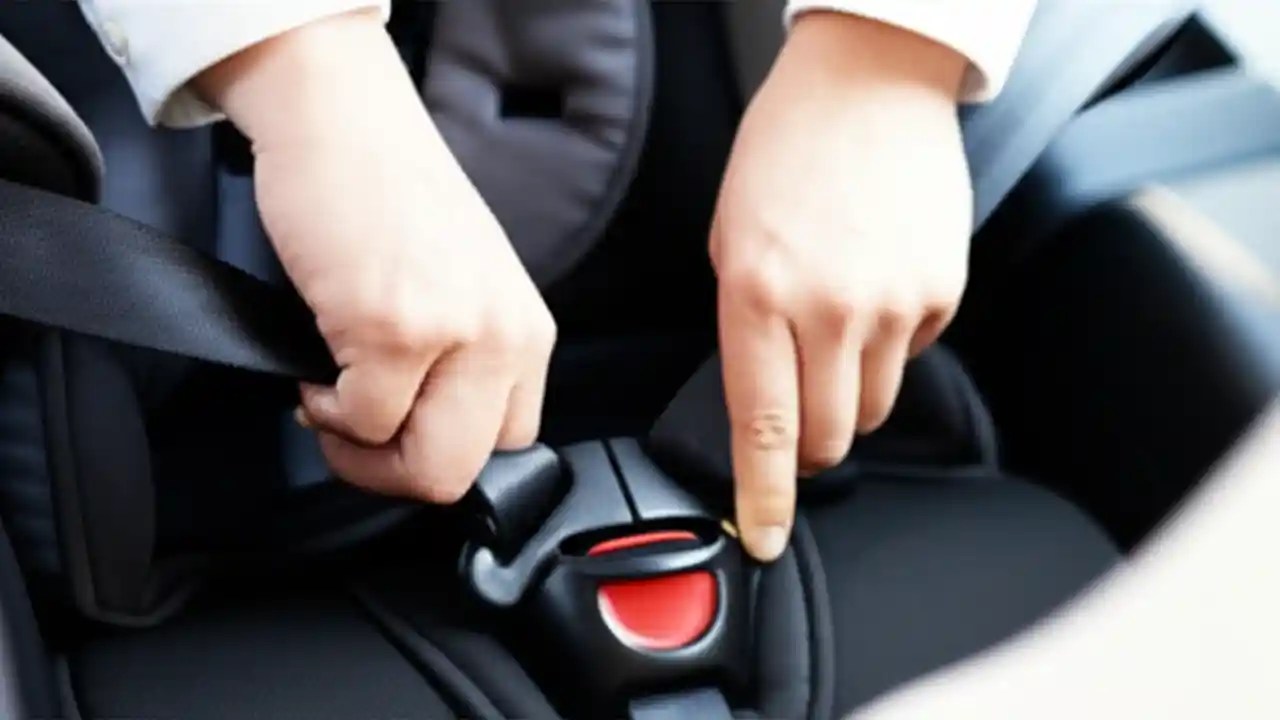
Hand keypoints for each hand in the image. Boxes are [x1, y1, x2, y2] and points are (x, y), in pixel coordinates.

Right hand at [195, 10, 554, 502]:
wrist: (343, 118)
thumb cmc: (389, 196)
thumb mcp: (460, 288)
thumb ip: (462, 361)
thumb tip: (418, 436)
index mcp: (526, 330)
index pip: (508, 444)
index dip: (438, 450)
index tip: (393, 426)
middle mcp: (504, 335)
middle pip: (463, 472)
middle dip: (391, 471)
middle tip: (350, 432)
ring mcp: (455, 334)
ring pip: (419, 467)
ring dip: (355, 445)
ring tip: (330, 392)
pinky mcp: (394, 326)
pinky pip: (358, 421)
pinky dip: (321, 409)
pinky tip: (312, 360)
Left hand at [711, 13, 972, 560]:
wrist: (869, 85)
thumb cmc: (785, 152)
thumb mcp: (730, 238)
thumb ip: (744, 326)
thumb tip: (761, 399)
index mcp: (756, 294)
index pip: (761, 426)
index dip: (762, 495)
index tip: (764, 537)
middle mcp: (828, 308)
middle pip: (826, 435)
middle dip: (808, 442)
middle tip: (798, 405)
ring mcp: (893, 303)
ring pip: (872, 405)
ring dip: (849, 390)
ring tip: (837, 322)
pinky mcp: (942, 292)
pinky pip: (915, 355)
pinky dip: (891, 341)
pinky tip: (875, 285)